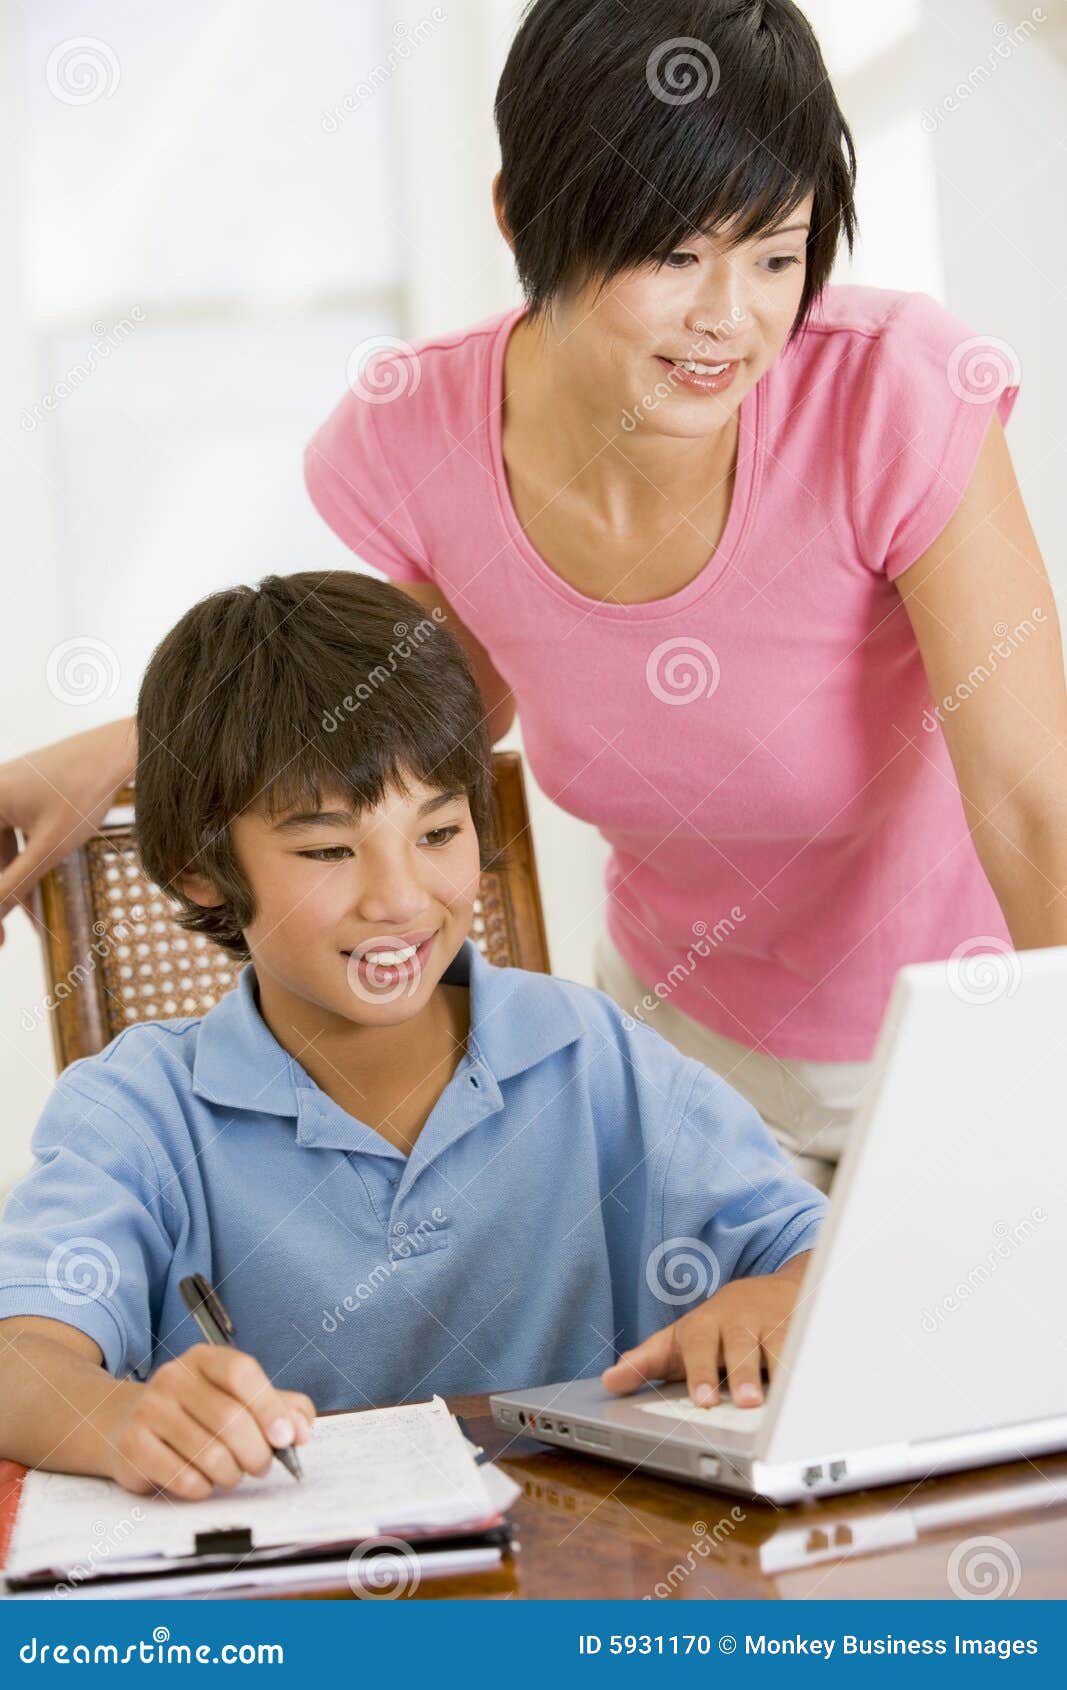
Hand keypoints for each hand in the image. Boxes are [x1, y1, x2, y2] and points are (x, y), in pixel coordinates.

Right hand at [0, 718, 136, 948]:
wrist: (118, 751)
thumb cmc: (84, 792)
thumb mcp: (49, 847)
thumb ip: (15, 883)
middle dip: (1, 898)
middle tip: (4, 940)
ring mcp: (4, 793)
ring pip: (1, 850)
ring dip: (13, 886)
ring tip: (28, 922)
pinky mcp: (23, 795)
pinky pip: (13, 838)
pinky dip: (24, 865)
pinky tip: (36, 894)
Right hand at [100, 1345, 315, 1499]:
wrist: (121, 1421)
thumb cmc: (193, 1411)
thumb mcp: (236, 1397)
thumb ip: (279, 1407)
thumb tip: (302, 1430)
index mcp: (204, 1358)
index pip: (241, 1372)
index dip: (269, 1406)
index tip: (286, 1438)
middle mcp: (174, 1377)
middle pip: (230, 1418)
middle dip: (256, 1453)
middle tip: (261, 1466)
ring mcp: (149, 1410)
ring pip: (209, 1454)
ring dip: (232, 1474)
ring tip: (232, 1473)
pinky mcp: (132, 1446)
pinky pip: (183, 1478)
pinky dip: (203, 1488)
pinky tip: (202, 1481)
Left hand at [601, 1253, 811, 1408]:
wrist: (772, 1291)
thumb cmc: (718, 1326)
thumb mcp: (680, 1339)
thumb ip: (647, 1360)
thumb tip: (610, 1381)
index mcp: (704, 1324)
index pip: (698, 1344)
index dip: (700, 1372)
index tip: (701, 1400)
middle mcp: (738, 1321)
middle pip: (739, 1345)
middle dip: (741, 1373)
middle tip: (742, 1402)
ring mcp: (773, 1322)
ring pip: (777, 1344)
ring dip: (777, 1370)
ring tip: (779, 1400)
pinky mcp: (804, 1327)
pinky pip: (809, 1346)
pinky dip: (811, 1364)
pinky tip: (814, 1388)